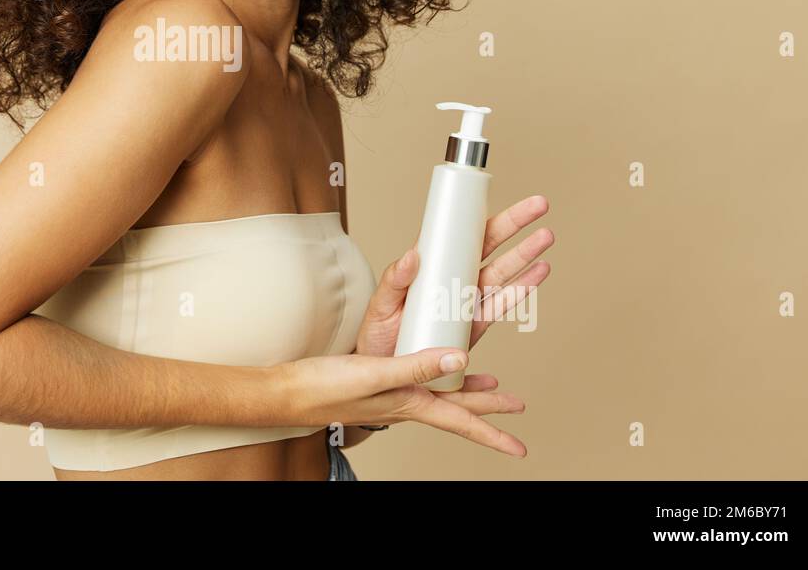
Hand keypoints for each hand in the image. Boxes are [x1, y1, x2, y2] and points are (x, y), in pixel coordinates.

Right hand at [279, 347, 527, 456]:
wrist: (288, 392)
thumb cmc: (325, 387)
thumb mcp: (375, 374)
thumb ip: (417, 366)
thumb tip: (461, 359)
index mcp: (410, 403)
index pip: (461, 422)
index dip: (492, 433)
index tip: (519, 449)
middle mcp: (406, 403)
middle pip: (458, 410)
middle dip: (490, 410)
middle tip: (518, 409)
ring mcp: (393, 395)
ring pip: (441, 395)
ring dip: (468, 393)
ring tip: (491, 387)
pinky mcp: (379, 383)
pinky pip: (421, 382)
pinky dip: (438, 374)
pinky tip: (435, 366)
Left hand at [352, 194, 554, 357]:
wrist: (386, 375)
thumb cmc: (379, 334)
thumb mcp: (381, 303)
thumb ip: (395, 279)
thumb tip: (412, 255)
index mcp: (431, 267)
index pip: (457, 234)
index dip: (477, 213)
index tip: (495, 194)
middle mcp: (453, 279)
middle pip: (489, 246)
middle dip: (515, 225)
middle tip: (540, 205)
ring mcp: (467, 302)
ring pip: (502, 273)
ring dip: (525, 255)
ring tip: (546, 237)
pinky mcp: (476, 327)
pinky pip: (502, 306)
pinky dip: (522, 291)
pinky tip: (538, 274)